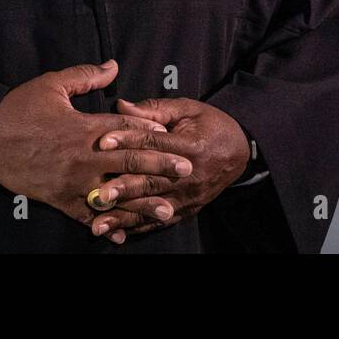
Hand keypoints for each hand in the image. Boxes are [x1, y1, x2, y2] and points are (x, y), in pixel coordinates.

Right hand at [0, 60, 194, 242]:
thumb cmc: (17, 108)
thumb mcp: (52, 84)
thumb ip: (86, 75)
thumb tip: (113, 65)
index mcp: (86, 127)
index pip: (129, 131)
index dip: (154, 133)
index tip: (178, 137)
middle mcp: (84, 157)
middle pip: (130, 163)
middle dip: (161, 167)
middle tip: (187, 172)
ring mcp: (73, 182)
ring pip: (115, 195)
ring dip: (142, 204)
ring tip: (167, 211)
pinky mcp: (59, 200)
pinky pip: (87, 216)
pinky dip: (105, 225)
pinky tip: (122, 235)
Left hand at [88, 97, 250, 239]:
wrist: (239, 152)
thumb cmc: (211, 125)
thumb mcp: (188, 110)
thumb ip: (155, 109)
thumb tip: (121, 105)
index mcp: (192, 147)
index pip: (155, 144)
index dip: (129, 140)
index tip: (103, 141)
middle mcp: (191, 176)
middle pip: (152, 182)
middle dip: (124, 188)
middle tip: (98, 192)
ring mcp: (189, 198)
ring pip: (152, 208)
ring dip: (125, 216)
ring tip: (100, 222)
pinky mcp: (186, 211)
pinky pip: (158, 222)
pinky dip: (136, 227)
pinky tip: (116, 232)